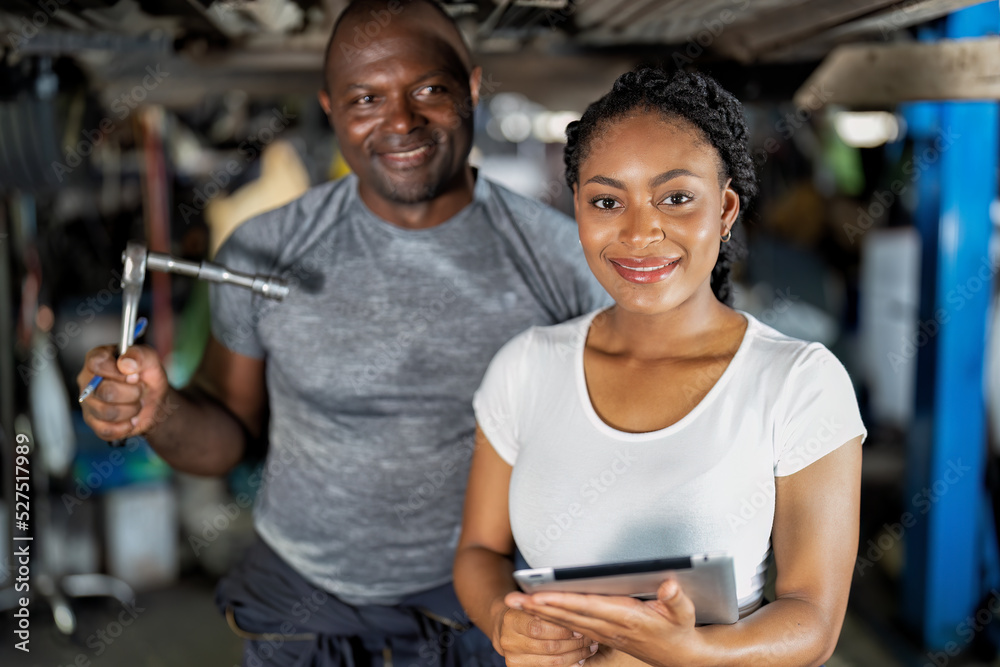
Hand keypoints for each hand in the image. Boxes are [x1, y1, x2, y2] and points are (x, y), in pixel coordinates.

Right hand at [78, 344, 170, 440]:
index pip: (96, 363)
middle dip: (132, 393)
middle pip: (105, 391)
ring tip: (137, 403)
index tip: (135, 376)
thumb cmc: (147, 377)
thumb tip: (125, 363)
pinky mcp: (94, 423)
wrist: (155, 401)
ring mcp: (88, 403)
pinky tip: (132, 419)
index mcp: (97, 359)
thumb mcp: (151, 360)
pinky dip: (126, 426)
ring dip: (131, 410)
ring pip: (106, 412)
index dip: (119, 372)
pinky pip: (107, 430)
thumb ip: (140, 355)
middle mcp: (88, 381)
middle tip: (140, 390)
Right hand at [493, 605, 598, 666]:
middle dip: (575, 643)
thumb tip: (556, 595)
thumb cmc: (524, 612)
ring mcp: (514, 658)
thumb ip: (540, 601)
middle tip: (591, 638)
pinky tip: (579, 659)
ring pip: (553, 661)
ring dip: (576, 655)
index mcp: (511, 620)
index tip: (579, 626)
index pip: (538, 627)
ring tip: (589, 647)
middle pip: (549, 646)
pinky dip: (568, 665)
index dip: (562, 629)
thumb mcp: (529, 602)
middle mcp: (509, 641)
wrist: (505, 629)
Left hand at [506, 579, 702, 666]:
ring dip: (540, 613)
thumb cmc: (680, 629)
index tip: (540, 596)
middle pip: (568, 615)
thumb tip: (668, 586)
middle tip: (512, 600)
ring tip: (516, 603)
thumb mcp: (684, 612)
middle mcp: (610, 627)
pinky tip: (537, 612)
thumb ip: (675, 598)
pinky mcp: (602, 635)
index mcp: (626, 618)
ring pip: (566, 622)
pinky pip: (572, 627)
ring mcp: (604, 633)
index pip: (587, 607)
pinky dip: (553, 619)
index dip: (562, 601)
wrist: (680, 655)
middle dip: (539, 607)